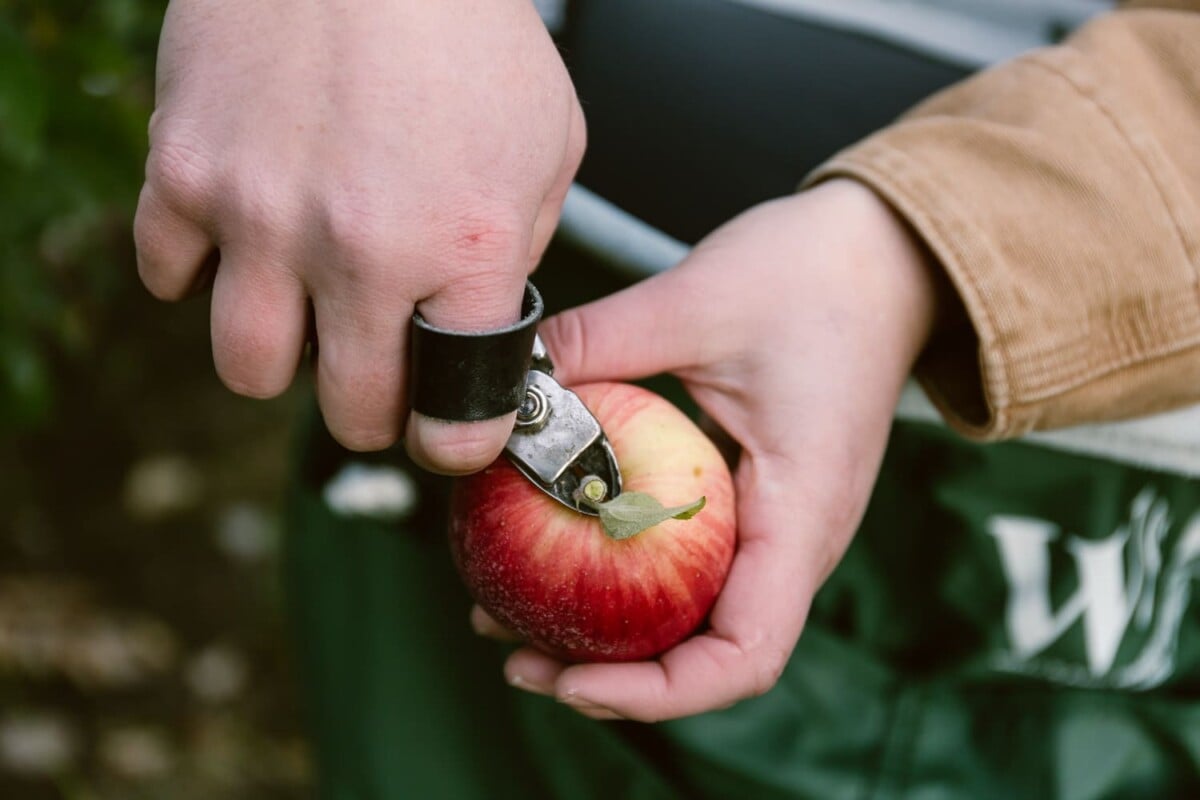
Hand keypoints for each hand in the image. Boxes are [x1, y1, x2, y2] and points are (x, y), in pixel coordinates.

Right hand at [134, 0, 584, 471]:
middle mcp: (360, 249)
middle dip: (371, 410)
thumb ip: (517, 245)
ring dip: (280, 359)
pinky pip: (169, 277)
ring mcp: (261, 216)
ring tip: (306, 314)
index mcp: (464, 247)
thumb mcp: (548, 141)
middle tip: (378, 378)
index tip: (445, 433)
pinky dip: (202, 271)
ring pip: (248, 369)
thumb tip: (483, 314)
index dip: (453, 440)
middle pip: (350, 410)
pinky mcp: (184, 171)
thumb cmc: (463, 23)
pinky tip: (242, 234)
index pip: (455, 414)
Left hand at [473, 179, 939, 719]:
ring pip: (697, 618)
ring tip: (514, 618)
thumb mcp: (695, 300)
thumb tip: (504, 382)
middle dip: (613, 677)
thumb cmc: (816, 275)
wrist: (885, 256)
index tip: (570, 679)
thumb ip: (596, 341)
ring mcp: (779, 527)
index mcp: (801, 514)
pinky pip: (695, 567)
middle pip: (707, 655)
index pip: (742, 654)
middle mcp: (797, 542)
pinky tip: (559, 550)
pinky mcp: (758, 503)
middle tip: (513, 650)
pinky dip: (627, 579)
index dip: (657, 693)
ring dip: (613, 636)